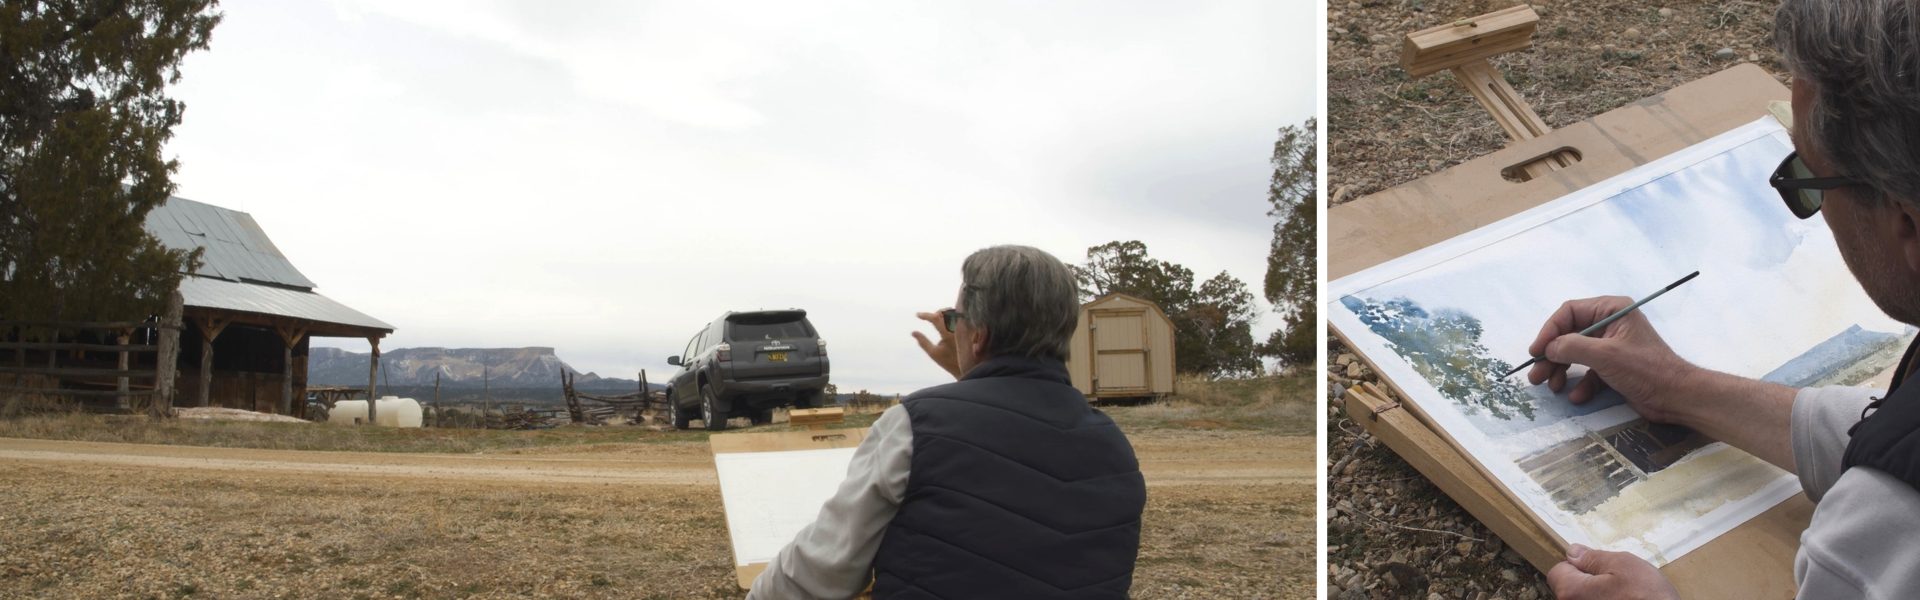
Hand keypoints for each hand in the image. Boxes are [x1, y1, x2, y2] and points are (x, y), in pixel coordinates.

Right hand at [912, 310, 960, 379]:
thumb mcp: (933, 353)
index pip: (936, 318)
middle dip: (935, 313)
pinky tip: (945, 322)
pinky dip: (950, 316)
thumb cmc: (948, 361)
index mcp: (948, 334)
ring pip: (952, 312)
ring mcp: (963, 327)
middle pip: (945, 312)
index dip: (925, 315)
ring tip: (936, 319)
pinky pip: (958, 316)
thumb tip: (913, 332)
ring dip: (943, 313)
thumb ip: (923, 342)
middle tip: (929, 318)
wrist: (967, 367)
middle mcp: (957, 328)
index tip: (917, 315)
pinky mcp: (967, 328)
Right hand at [1524, 296, 1696, 423]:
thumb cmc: (1645, 370)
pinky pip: (1588, 371)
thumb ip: (1572, 347)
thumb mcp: (1605, 356)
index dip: (1549, 331)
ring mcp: (1612, 346)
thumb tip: (1547, 348)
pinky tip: (1577, 396)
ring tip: (1552, 387)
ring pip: (1576, 354)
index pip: (1570, 312)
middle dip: (1552, 355)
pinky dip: (1580, 383)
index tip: (1536, 351)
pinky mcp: (1614, 367)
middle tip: (1537, 374)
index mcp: (1612, 310)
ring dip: (1561, 371)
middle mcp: (1610, 324)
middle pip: (1569, 335)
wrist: (1677, 397)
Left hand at [1546, 544, 1678, 599]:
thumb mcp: (1623, 565)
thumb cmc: (1647, 596)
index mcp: (1572, 592)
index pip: (1557, 571)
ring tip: (1624, 595)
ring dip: (1599, 595)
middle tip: (1616, 582)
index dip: (1577, 565)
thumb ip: (1593, 558)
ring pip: (1584, 599)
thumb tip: (1572, 552)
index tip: (1597, 567)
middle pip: (1570, 588)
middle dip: (1588, 581)